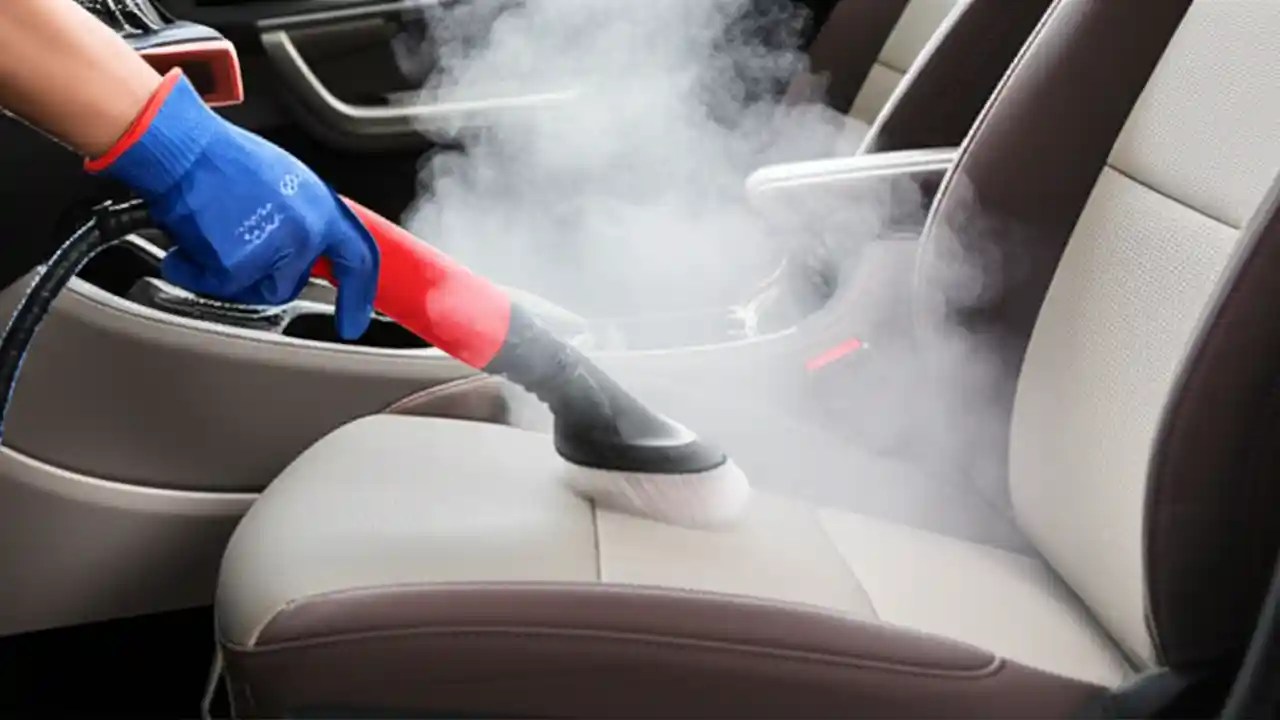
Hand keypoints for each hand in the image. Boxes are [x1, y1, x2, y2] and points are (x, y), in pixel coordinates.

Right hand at [87, 70, 378, 339]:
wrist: (183, 148)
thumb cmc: (224, 157)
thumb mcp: (287, 183)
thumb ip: (305, 219)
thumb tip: (309, 247)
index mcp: (323, 210)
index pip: (359, 261)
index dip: (359, 295)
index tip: (354, 322)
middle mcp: (306, 233)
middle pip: (292, 283)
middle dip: (262, 274)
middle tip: (235, 240)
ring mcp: (274, 252)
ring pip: (255, 290)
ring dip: (230, 273)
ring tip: (213, 232)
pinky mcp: (237, 267)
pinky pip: (217, 287)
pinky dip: (195, 270)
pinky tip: (191, 239)